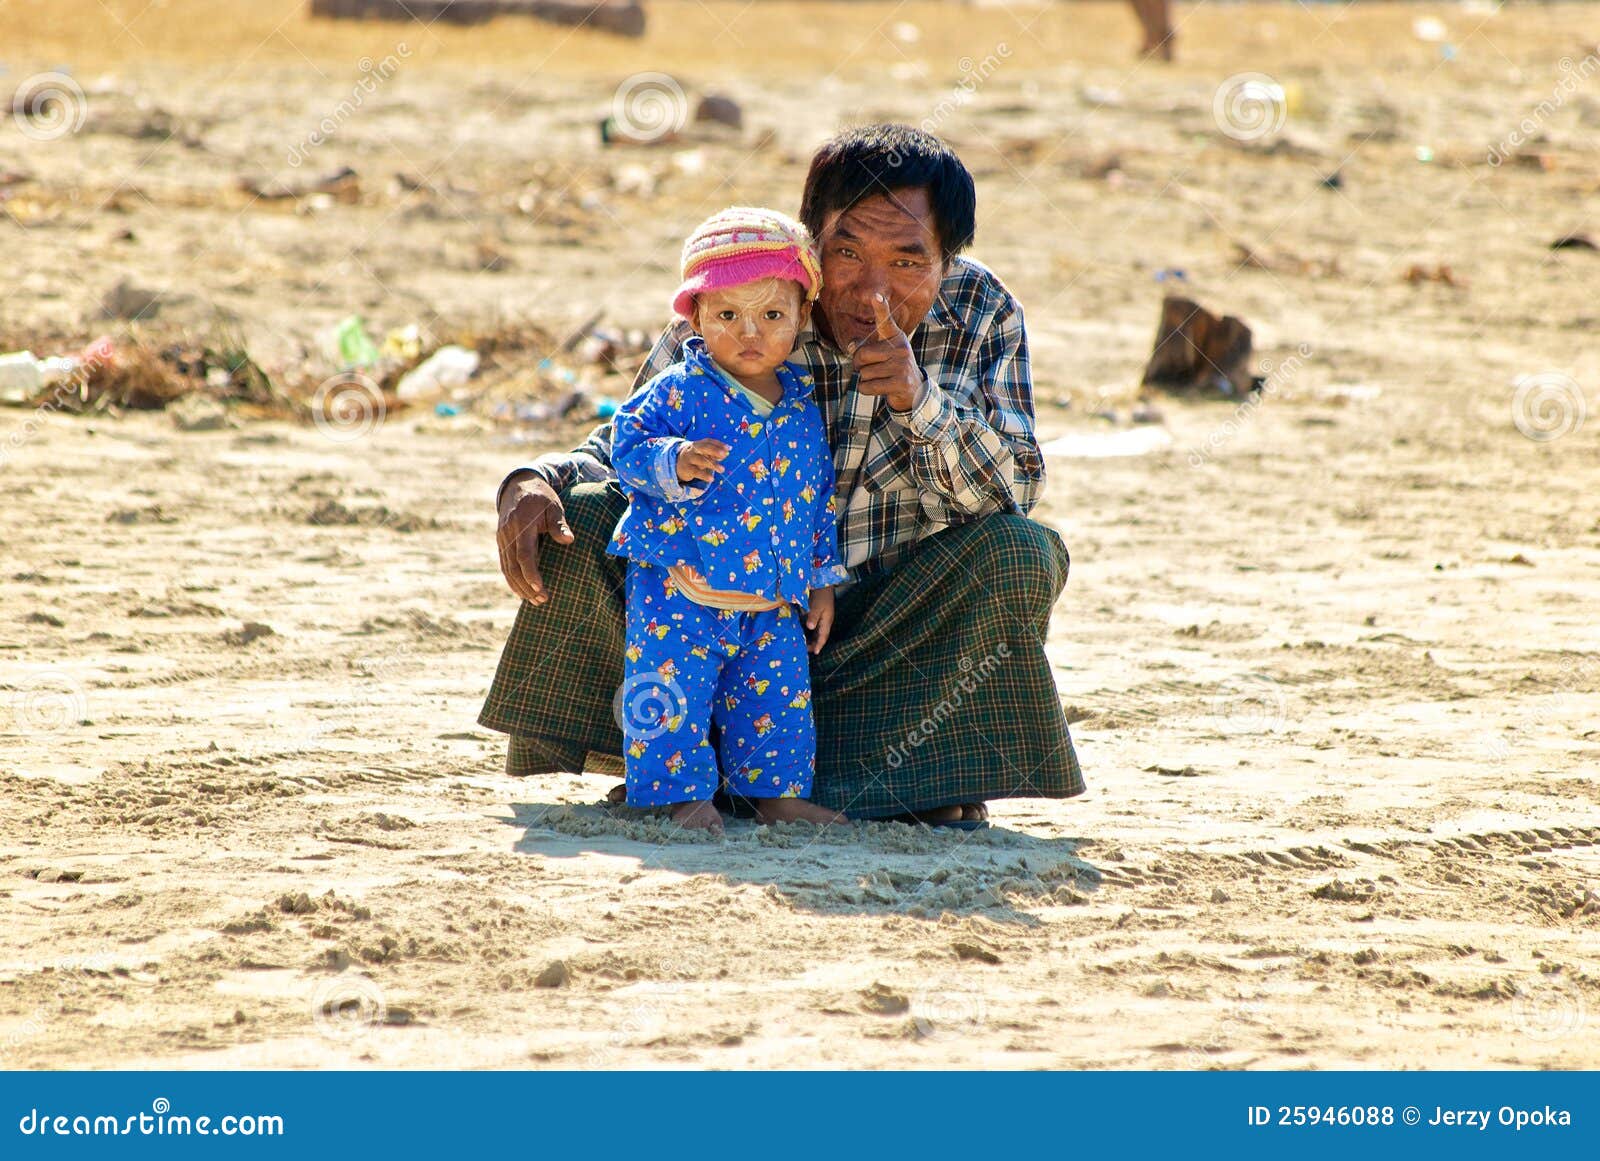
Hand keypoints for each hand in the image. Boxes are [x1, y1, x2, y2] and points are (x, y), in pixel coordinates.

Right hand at [496, 471, 573, 606]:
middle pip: (513, 566)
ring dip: (519, 587)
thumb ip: (559, 523)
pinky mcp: (501, 542)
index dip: (531, 572)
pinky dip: (512, 580)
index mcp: (521, 524)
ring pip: (507, 568)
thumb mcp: (554, 505)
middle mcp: (508, 533)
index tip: (540, 587)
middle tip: (542, 601)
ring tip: (534, 601)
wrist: (518, 485)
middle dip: (526, 586)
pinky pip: (504, 564)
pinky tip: (522, 591)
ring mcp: (502, 538)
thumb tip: (569, 540)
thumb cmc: (541, 497)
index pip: (524, 553)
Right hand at [677, 438, 729, 484]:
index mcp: (698, 444)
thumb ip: (714, 454)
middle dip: (714, 450)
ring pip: (701, 460)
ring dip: (713, 464)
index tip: (728, 448)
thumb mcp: (703, 454)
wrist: (677, 464)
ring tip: (722, 469)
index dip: (718, 444)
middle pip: (704, 448)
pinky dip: (704, 475)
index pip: (708, 442)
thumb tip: (726, 453)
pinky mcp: (687, 469)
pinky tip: (711, 479)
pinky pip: (696, 472)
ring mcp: (689, 458)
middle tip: (724, 455)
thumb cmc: (695, 458)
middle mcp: (693, 449)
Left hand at [805, 586, 834, 654]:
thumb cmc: (821, 594)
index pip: (823, 636)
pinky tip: (804, 632)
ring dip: (812, 638)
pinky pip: (815, 626)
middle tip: (807, 650)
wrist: (823, 582)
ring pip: (817, 631)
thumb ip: (813, 616)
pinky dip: (810, 631)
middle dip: (815, 643)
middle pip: (821, 635)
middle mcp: (825, 621)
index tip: (815, 652)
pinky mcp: (818, 613)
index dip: (819, 644)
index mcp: (827, 621)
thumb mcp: (817, 606)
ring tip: (805, 644)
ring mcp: (822, 617)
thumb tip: (810, 627)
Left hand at [849, 293, 921, 411]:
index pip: (885, 321)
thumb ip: (865, 348)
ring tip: (881, 378)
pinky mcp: (900, 383)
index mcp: (895, 337)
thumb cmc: (892, 368)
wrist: (914, 390)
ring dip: (865, 379)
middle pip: (861, 354)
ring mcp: (902, 366)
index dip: (880, 308)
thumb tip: (852, 346)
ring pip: (863, 373)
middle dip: (859, 365)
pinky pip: (867, 386)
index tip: (876, 296)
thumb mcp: (882, 353)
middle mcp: (900, 348)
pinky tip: (881, 388)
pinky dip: (867, 389)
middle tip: (872, 368)